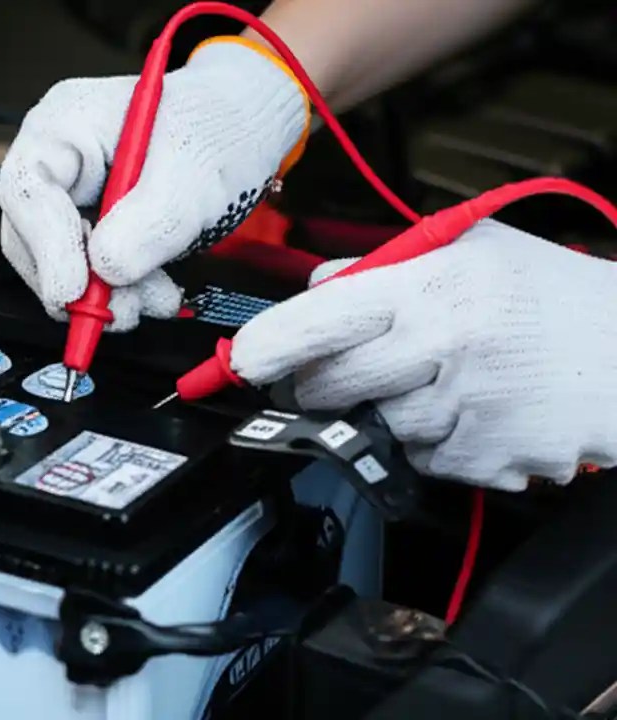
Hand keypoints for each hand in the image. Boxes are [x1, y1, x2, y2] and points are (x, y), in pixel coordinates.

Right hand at [0, 38, 308, 329]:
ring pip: (60, 266)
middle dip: (77, 283)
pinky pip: (91, 277)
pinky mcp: (96, 232)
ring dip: (105, 298)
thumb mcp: (195, 170)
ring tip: (155, 299)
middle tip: (120, 310)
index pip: (28, 190)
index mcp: (66, 125)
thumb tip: (106, 269)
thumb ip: (150, 221)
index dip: (46, 246)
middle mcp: (59, 163)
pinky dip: (122, 295)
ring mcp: (74, 200)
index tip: (74, 290)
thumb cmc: (221, 125)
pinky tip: (156, 294)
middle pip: (32, 237)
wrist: (249, 131)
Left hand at [231, 221, 616, 490]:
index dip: (271, 343)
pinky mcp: (484, 456)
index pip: (325, 316)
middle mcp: (444, 344)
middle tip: (345, 370)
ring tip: (446, 379)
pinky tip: (475, 409)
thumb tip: (317, 285)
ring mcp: (464, 406)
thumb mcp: (474, 248)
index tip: (243, 360)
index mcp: (435, 286)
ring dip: (390, 410)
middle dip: (320, 383)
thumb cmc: (552, 295)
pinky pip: (421, 459)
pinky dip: (434, 441)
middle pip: (329, 384)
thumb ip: (387, 263)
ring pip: (375, 424)